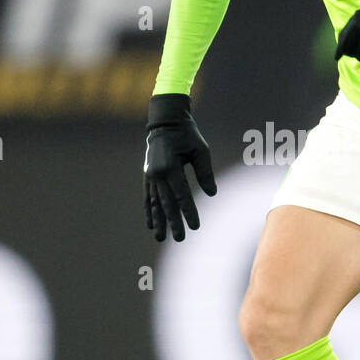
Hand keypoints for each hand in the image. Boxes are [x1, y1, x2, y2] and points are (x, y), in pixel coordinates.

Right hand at [143, 93, 216, 242]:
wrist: (165, 121)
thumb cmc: (187, 134)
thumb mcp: (200, 150)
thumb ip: (205, 172)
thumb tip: (211, 194)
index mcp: (170, 167)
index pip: (182, 195)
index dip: (189, 212)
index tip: (195, 226)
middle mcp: (157, 173)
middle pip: (167, 203)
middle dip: (173, 222)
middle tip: (179, 239)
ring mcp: (150, 175)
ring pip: (155, 203)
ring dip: (159, 221)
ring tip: (161, 238)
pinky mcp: (148, 175)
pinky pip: (148, 196)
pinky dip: (149, 210)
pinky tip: (151, 223)